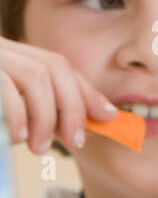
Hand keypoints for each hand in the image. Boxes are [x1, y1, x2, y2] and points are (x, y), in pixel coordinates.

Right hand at [0, 37, 116, 153]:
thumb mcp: (17, 112)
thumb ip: (50, 112)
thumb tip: (99, 120)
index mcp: (12, 54)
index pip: (58, 66)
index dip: (87, 91)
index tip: (108, 117)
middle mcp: (2, 49)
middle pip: (54, 67)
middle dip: (73, 107)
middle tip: (75, 142)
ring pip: (36, 77)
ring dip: (47, 118)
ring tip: (40, 148)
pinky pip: (5, 86)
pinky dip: (18, 115)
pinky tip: (20, 137)